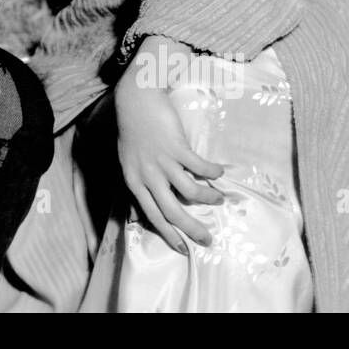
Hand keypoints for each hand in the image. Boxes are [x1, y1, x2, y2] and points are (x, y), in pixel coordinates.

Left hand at [114, 39, 225, 252]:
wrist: (136, 98)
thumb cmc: (133, 129)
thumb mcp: (128, 161)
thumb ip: (138, 183)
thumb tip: (142, 210)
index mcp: (134, 181)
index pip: (152, 216)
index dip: (168, 234)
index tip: (183, 249)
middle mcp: (147, 176)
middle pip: (173, 212)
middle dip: (192, 229)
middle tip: (208, 239)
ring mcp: (162, 162)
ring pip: (191, 192)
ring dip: (208, 198)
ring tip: (219, 198)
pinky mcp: (177, 147)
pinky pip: (200, 168)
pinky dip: (213, 173)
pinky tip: (220, 172)